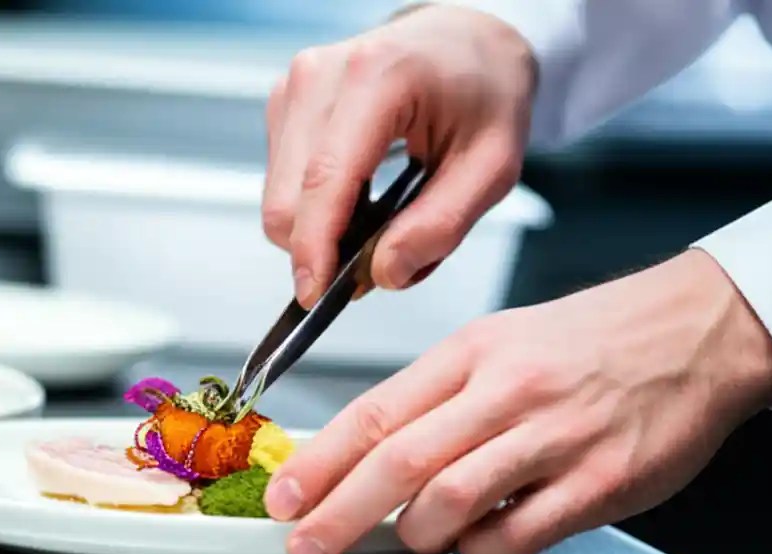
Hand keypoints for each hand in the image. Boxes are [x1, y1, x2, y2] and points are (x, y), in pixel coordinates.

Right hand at [263, 4, 535, 304]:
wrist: (465, 39)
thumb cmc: (484, 90)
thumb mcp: (492, 166)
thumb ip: (440, 225)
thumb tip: (383, 274)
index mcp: (376, 78)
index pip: (325, 180)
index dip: (315, 248)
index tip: (315, 296)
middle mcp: (319, 77)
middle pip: (287, 199)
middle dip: (322, 248)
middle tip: (377, 261)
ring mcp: (293, 89)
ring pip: (279, 199)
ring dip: (320, 231)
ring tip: (378, 220)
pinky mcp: (284, 105)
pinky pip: (282, 184)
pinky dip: (315, 209)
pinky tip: (358, 197)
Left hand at [265, 250, 771, 553]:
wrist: (693, 329)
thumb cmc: (586, 340)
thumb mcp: (495, 343)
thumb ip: (434, 399)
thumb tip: (365, 456)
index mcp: (471, 354)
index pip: (376, 412)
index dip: (321, 462)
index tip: (283, 496)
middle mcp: (506, 392)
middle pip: (400, 461)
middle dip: (339, 513)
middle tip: (305, 546)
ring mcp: (554, 438)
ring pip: (453, 497)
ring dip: (416, 531)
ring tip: (411, 536)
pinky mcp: (600, 482)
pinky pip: (521, 532)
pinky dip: (483, 547)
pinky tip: (476, 539)